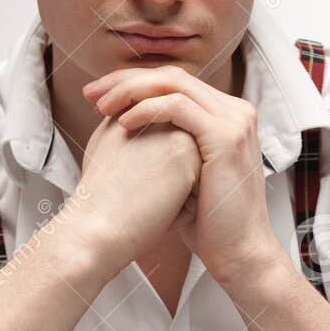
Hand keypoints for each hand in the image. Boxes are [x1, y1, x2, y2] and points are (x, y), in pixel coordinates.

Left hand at [82, 64, 284, 285]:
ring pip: (173, 84)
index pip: (175, 83)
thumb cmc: (208, 222)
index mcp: (226, 116)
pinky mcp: (226, 137)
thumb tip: (124, 128)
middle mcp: (235, 111)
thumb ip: (166, 146)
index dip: (133, 83)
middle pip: (172, 76)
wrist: (238, 254)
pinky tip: (124, 123)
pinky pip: (178, 107)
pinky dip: (147, 110)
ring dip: (131, 91)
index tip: (98, 97)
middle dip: (126, 80)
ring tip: (102, 107)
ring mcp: (234, 122)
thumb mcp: (184, 174)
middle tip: (91, 94)